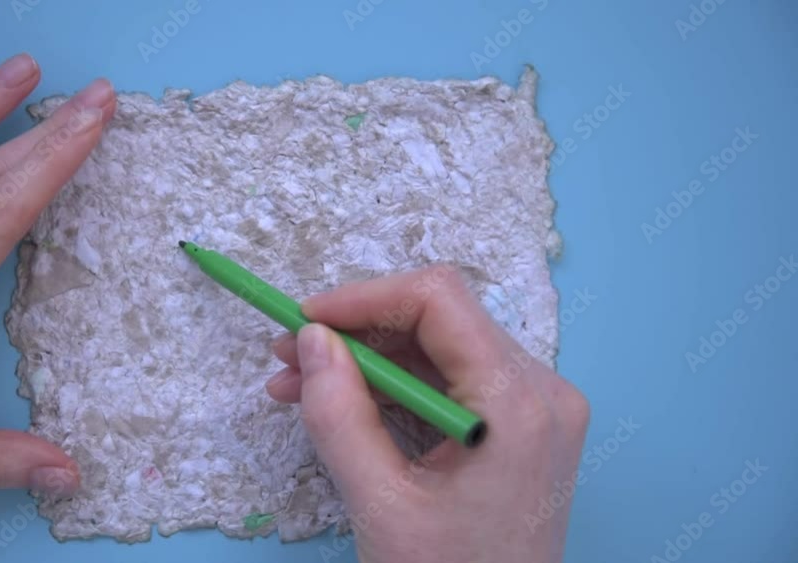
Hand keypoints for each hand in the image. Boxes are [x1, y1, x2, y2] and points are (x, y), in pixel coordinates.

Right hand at [265, 267, 589, 562]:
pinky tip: (341, 402)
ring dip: (367, 360)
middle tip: (288, 357)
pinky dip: (393, 388)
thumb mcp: (381, 505)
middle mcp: (540, 393)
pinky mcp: (518, 429)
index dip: (363, 298)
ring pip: (439, 350)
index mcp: (518, 404)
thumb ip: (339, 416)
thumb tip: (310, 339)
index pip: (439, 301)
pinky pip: (449, 383)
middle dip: (357, 333)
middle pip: (438, 322)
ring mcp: (534, 410)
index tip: (303, 321)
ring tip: (298, 386)